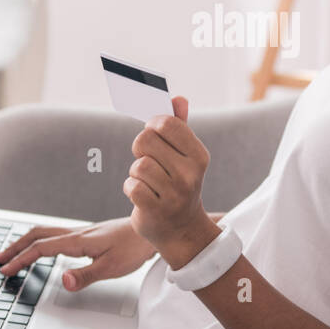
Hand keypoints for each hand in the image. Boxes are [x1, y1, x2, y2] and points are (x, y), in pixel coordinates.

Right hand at [0, 218, 155, 290]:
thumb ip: (85, 276)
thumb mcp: (111, 267)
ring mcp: (82, 233)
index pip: (41, 248)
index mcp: (78, 241)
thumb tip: (63, 282)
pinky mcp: (89, 235)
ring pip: (46, 233)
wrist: (152, 230)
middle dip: (15, 247)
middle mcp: (77, 234)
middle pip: (37, 235)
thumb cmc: (135, 248)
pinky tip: (44, 251)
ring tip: (14, 254)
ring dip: (26, 242)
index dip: (20, 259)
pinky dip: (41, 242)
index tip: (6, 270)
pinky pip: (57, 236)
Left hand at [124, 95, 216, 266]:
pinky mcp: (156, 210)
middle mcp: (190, 173)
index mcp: (198, 155)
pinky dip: (131, 189)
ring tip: (148, 182)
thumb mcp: (184, 156)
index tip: (155, 136)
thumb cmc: (178, 185)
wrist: (182, 230)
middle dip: (140, 150)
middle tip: (149, 162)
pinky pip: (132, 186)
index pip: (167, 123)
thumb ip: (179, 125)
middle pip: (145, 139)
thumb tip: (178, 97)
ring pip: (138, 165)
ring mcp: (175, 193)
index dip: (153, 126)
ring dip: (136, 173)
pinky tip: (142, 196)